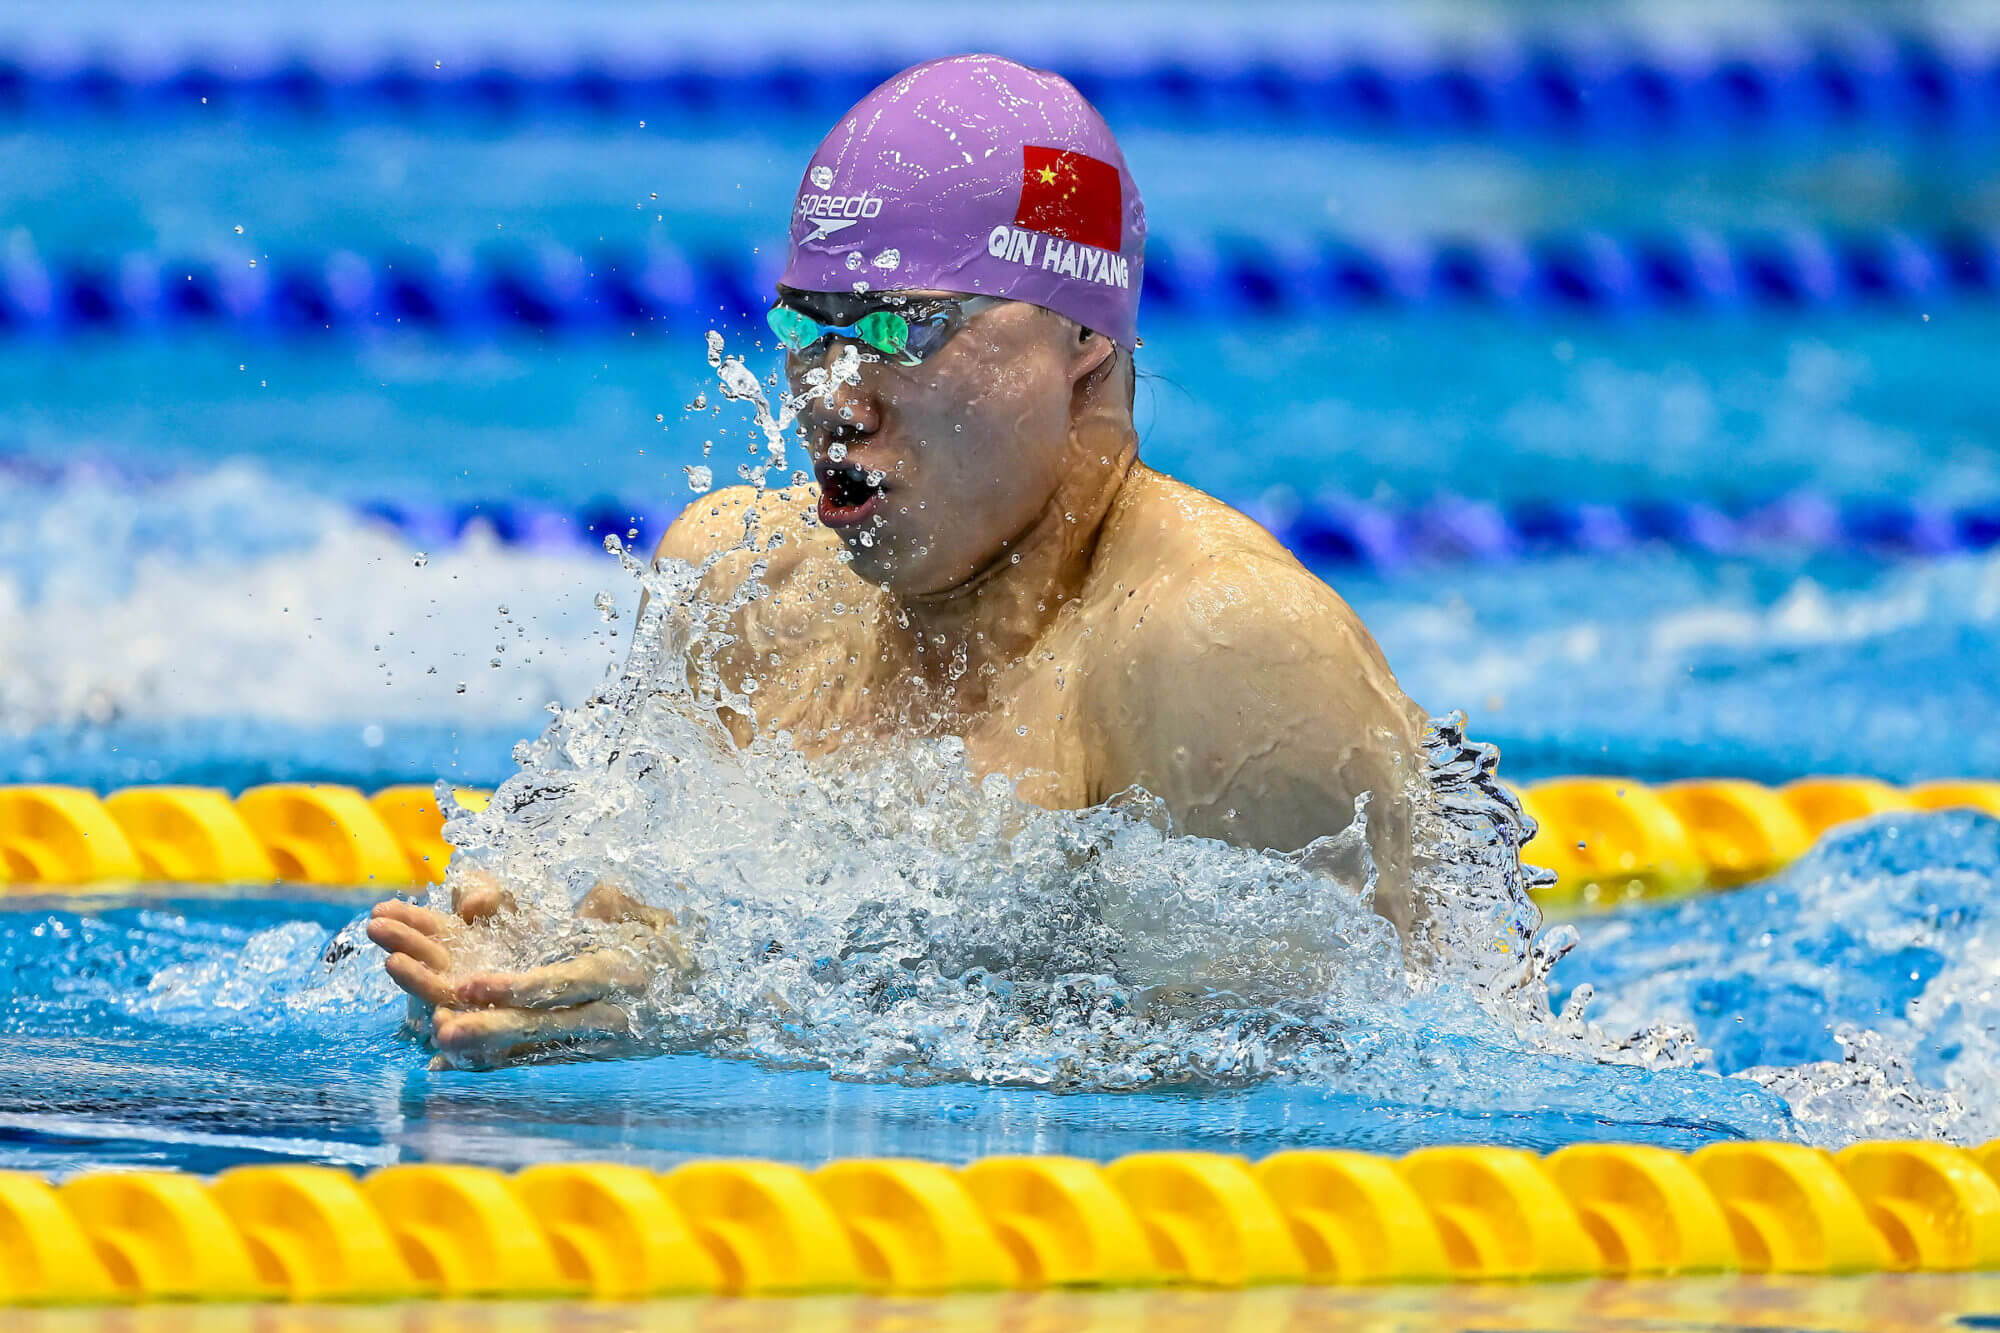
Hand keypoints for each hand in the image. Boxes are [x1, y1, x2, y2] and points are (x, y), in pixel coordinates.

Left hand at [366, 878, 690, 1069]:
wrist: (700, 995)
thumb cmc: (656, 937)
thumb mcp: (630, 908)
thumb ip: (601, 903)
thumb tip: (568, 906)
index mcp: (621, 972)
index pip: (564, 981)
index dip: (517, 984)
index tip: (471, 984)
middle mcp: (609, 1014)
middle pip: (541, 1025)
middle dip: (488, 1027)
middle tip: (441, 1030)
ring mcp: (596, 1044)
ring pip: (532, 1049)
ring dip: (483, 1049)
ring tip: (439, 1049)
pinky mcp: (582, 1058)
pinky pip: (530, 1062)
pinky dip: (492, 1061)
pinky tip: (448, 1065)